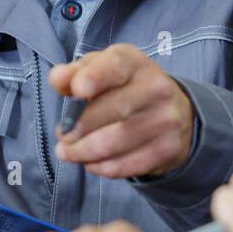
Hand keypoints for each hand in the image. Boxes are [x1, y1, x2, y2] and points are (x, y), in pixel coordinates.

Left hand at [49, 44, 194, 178]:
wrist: (175, 112)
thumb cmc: (125, 88)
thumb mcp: (102, 72)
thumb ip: (75, 73)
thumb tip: (57, 79)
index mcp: (135, 64)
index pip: (116, 66)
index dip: (96, 77)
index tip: (77, 90)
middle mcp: (157, 88)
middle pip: (114, 109)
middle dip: (78, 126)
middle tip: (62, 135)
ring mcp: (166, 120)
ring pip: (113, 144)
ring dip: (81, 152)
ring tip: (68, 151)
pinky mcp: (168, 149)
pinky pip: (123, 166)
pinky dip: (98, 167)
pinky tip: (91, 161)